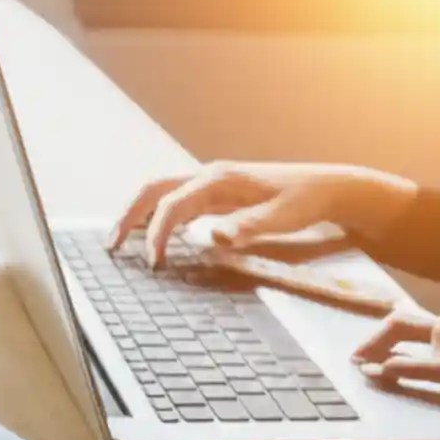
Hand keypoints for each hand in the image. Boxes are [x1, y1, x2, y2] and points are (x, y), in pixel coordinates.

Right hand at [106, 161, 416, 267]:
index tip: (154, 263)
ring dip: (139, 214)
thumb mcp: (282, 217)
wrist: (328, 187)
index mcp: (219, 179)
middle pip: (154, 189)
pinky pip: (177, 201)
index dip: (157, 233)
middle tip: (111, 244)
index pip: (172, 204)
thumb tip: (213, 237)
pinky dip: (158, 216)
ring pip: (162, 192)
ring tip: (120, 241)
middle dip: (129, 214)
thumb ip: (248, 226)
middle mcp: (209, 176)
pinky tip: (155, 236)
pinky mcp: (217, 195)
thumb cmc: (306, 201)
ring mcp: (212, 184)